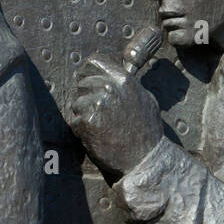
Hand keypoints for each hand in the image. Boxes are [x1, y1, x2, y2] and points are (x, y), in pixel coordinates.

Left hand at [67, 56, 162, 174]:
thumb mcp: (145, 100)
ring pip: (76, 104)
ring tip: (102, 128)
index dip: (90, 73)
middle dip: (87, 98)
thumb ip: (127, 85)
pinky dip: (83, 132)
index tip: (91, 83)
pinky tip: (99, 138)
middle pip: (82, 84)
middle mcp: (109, 88)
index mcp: (123, 80)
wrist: (146, 160)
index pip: (94, 62)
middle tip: (101, 115)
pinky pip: (75, 123)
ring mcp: (97, 105)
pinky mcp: (88, 123)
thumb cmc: (148, 132)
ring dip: (83, 116)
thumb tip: (114, 74)